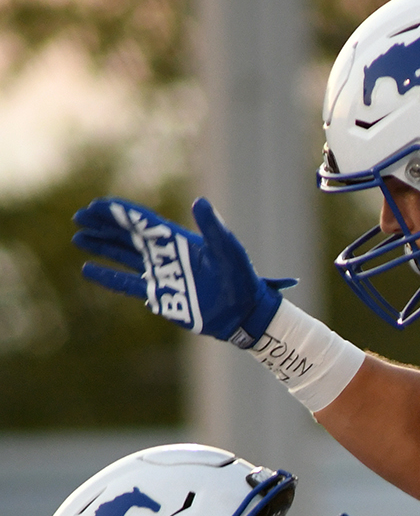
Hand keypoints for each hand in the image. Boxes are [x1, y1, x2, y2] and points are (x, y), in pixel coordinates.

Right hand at [72, 196, 293, 344]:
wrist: (245, 313)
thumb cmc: (241, 279)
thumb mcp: (229, 251)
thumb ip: (213, 228)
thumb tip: (200, 202)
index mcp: (178, 240)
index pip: (142, 222)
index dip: (119, 213)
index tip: (97, 205)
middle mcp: (166, 254)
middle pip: (127, 234)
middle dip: (104, 225)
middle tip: (80, 217)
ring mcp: (161, 274)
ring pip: (124, 255)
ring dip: (102, 245)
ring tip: (78, 237)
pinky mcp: (160, 295)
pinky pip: (128, 284)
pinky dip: (108, 277)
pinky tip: (89, 269)